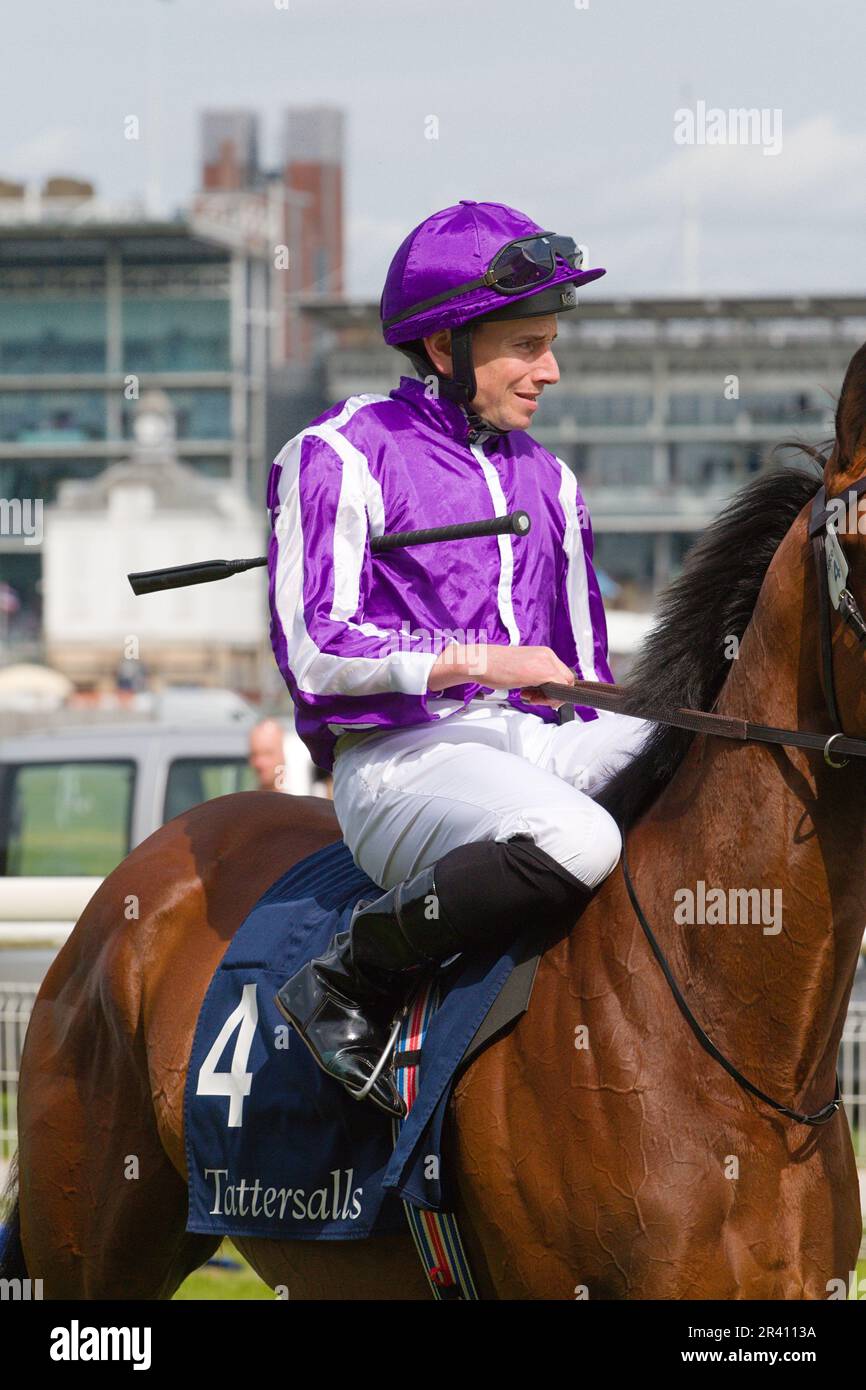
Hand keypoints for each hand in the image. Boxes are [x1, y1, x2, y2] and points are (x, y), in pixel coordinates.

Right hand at [428, 642, 575, 707]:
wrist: (480, 662)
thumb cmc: (495, 666)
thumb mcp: (522, 668)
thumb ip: (536, 676)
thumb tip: (545, 690)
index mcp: (543, 653)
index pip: (562, 674)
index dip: (555, 688)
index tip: (540, 694)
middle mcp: (547, 655)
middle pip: (567, 679)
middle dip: (555, 694)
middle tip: (536, 698)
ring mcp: (544, 662)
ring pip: (565, 684)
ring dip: (550, 697)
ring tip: (529, 696)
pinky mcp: (540, 671)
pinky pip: (559, 688)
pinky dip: (549, 698)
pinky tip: (529, 696)